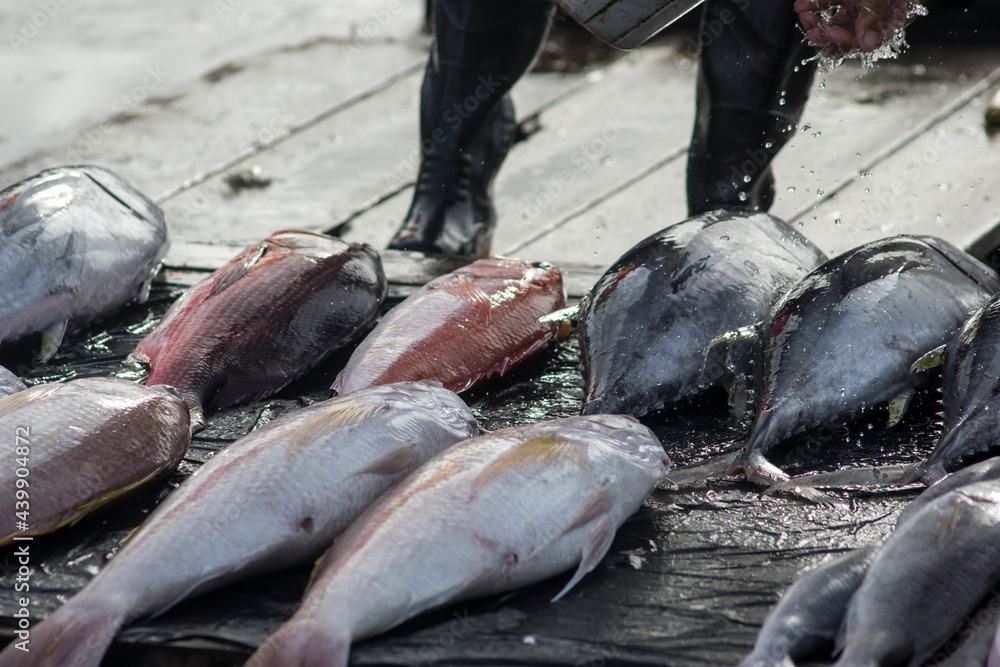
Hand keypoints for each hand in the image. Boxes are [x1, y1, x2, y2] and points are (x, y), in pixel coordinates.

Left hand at [794, 0, 923, 54]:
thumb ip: (873, 16)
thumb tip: (867, 45)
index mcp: (894, 12)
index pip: (870, 38)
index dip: (848, 40)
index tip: (830, 34)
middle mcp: (876, 10)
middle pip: (850, 33)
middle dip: (828, 34)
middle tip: (813, 32)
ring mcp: (859, 2)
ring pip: (836, 22)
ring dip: (818, 23)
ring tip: (805, 18)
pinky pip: (827, 3)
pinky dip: (813, 5)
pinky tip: (801, 6)